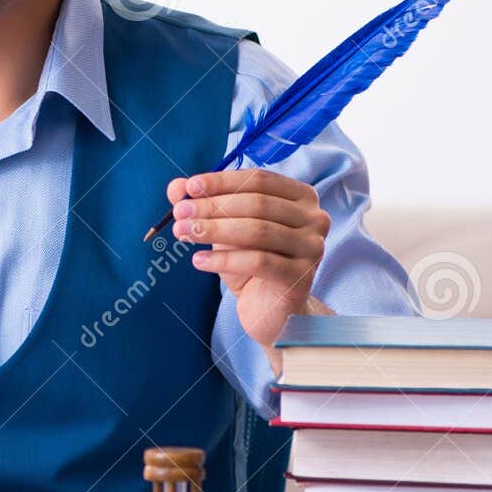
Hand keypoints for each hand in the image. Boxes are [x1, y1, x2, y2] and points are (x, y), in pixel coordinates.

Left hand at [167, 169, 330, 370]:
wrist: (270, 311)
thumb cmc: (251, 263)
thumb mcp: (226, 229)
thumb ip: (204, 204)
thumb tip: (176, 187)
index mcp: (301, 197)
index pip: (259, 180)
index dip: (222, 182)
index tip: (189, 188)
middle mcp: (314, 218)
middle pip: (257, 204)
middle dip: (213, 206)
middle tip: (180, 214)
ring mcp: (312, 247)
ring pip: (258, 231)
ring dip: (215, 230)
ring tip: (184, 233)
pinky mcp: (302, 276)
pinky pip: (258, 261)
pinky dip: (224, 260)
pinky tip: (198, 261)